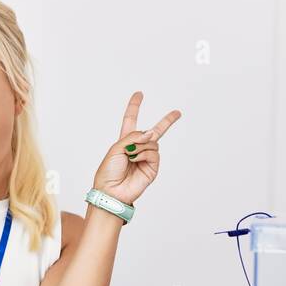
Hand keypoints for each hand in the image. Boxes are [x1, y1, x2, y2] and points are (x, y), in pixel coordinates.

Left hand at [91, 91, 181, 205]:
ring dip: (140, 146)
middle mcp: (138, 148)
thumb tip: (152, 133)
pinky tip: (135, 160)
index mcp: (126, 141)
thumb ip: (133, 137)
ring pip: (152, 142)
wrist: (111, 190)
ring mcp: (146, 158)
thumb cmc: (108, 171)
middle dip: (167, 121)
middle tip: (178, 112)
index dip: (135, 107)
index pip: (131, 120)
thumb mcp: (116, 148)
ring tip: (130, 156)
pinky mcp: (152, 168)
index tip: (139, 94)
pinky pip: (153, 153)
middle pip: (155, 131)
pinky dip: (143, 154)